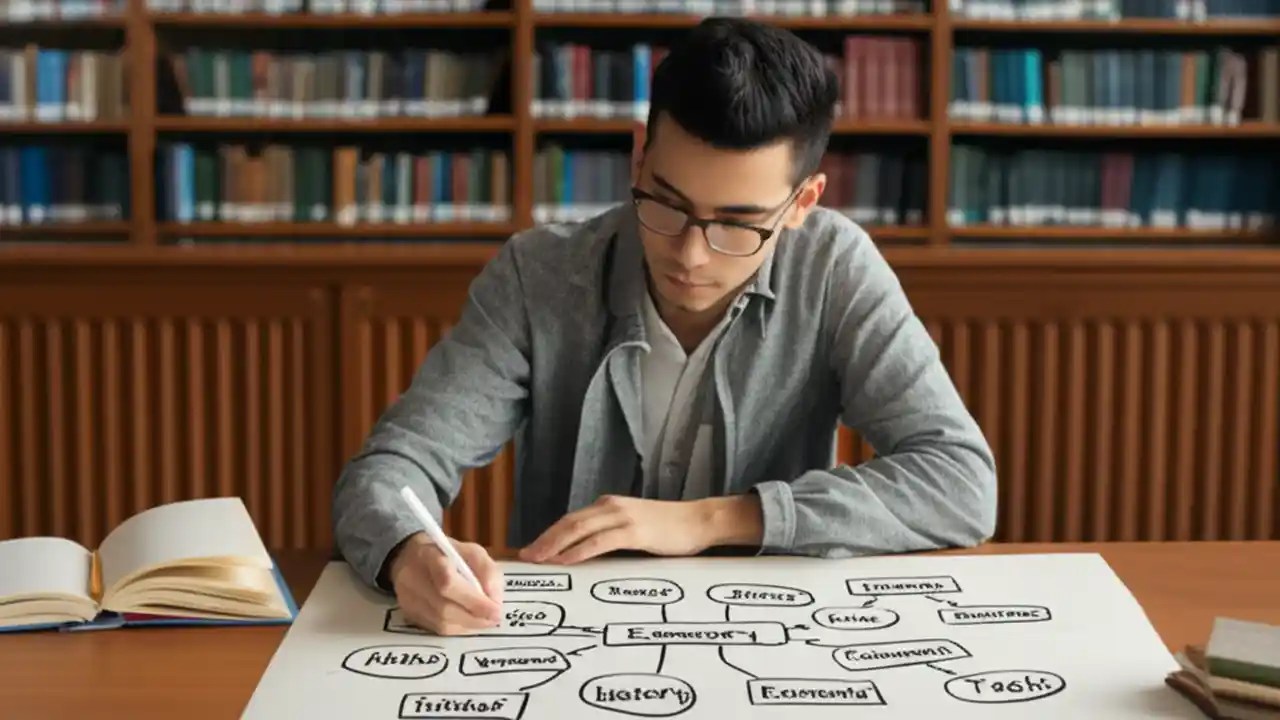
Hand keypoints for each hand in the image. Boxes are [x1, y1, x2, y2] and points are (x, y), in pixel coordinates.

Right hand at [388, 532, 504, 635]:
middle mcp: (412, 578)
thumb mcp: (471, 551)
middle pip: (444, 607)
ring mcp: (406, 598)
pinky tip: (468, 622)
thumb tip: (494, 600)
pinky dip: (457, 628)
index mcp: (429, 555)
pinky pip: (435, 628)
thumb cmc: (446, 554)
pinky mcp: (407, 613)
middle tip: (495, 618)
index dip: (473, 600)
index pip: (447, 581)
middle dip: (474, 615)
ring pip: (440, 621)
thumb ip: (487, 571)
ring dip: (468, 624)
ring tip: (486, 620)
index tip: (495, 608)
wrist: (408, 557)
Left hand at [518, 495, 714, 564]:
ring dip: (555, 545)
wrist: (698, 521)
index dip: (549, 534)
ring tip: (538, 559)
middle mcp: (611, 506)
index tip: (532, 549)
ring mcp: (623, 517)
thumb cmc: (669, 528)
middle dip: (544, 540)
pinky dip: (579, 550)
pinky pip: (600, 541)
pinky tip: (566, 560)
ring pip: (579, 529)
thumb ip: (611, 533)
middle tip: (525, 557)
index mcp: (609, 505)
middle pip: (568, 522)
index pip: (571, 519)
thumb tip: (586, 552)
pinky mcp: (635, 531)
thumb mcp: (633, 527)